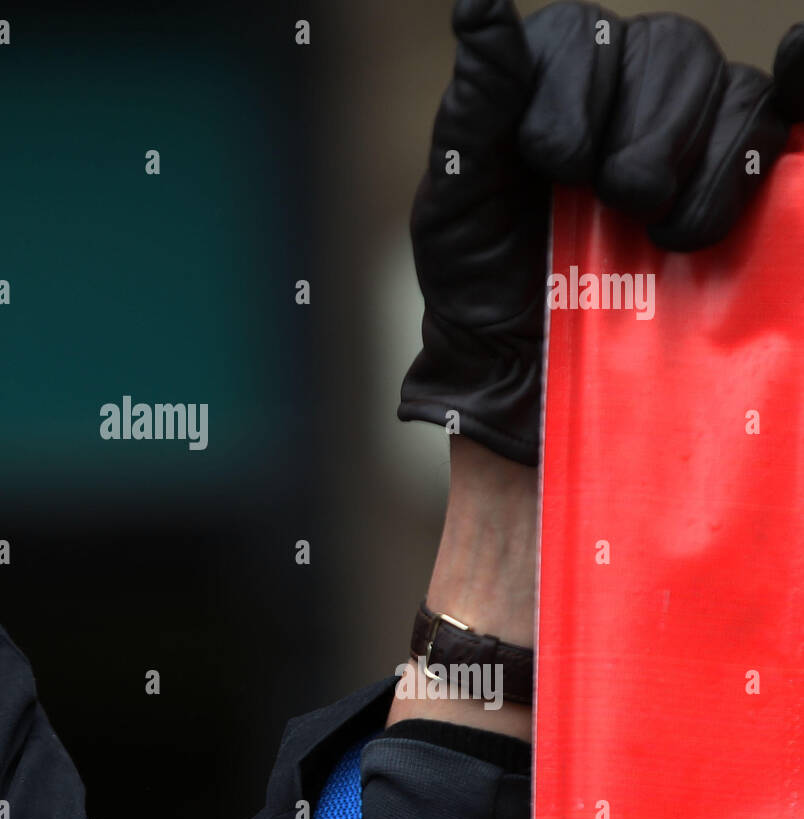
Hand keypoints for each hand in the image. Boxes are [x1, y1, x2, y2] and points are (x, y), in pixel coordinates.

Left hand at [398, 0, 803, 465]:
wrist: (535, 375)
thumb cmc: (484, 287)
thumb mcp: (456, 202)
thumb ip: (477, 103)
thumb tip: (477, 1)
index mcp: (553, 84)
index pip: (585, 33)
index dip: (573, 98)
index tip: (549, 166)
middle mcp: (628, 92)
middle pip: (669, 48)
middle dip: (637, 134)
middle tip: (610, 203)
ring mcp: (693, 132)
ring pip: (732, 89)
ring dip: (698, 162)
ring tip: (660, 233)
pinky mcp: (747, 179)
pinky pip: (787, 115)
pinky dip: (802, 89)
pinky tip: (801, 72)